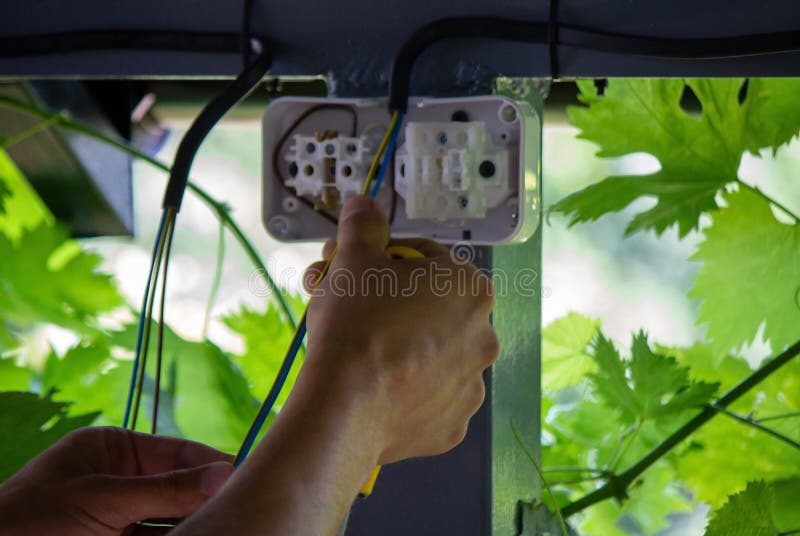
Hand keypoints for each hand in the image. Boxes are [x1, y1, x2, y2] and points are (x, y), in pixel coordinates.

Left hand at [0, 427, 232, 534]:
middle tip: (245, 507)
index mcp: (112, 450)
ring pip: (173, 519)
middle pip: (180, 488)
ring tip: (229, 524)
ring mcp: (119, 516)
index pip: (177, 454)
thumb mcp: (101, 500)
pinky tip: (202, 535)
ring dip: (197, 523)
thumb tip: (224, 473)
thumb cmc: (29, 522)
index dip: (213, 465)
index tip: (247, 477)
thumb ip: (165, 490)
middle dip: (209, 499)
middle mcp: (121, 480)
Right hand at [302, 196, 499, 463]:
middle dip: (388, 300)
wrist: (344, 407)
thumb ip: (364, 224)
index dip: (383, 256)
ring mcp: (471, 385)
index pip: (425, 258)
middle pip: (428, 306)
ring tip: (356, 347)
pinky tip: (372, 384)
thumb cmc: (355, 324)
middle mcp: (484, 335)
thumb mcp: (354, 257)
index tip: (356, 266)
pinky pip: (427, 395)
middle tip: (348, 304)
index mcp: (470, 287)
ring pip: (429, 352)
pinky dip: (403, 387)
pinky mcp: (452, 425)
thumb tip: (365, 205)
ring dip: (398, 343)